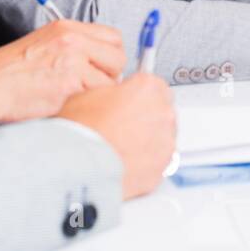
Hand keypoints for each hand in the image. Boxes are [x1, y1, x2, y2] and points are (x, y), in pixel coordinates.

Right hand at [0, 19, 123, 126]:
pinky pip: (95, 98)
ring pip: (110, 82)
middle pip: (118, 57)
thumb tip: (102, 65)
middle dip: (110, 76)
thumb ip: (72, 49)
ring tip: (74, 100)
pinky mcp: (68, 85)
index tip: (102, 70)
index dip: (111, 57)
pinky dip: (85, 106)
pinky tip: (66, 107)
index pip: (113, 37)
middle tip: (92, 89)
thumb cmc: (6, 73)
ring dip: (97, 95)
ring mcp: (72, 61)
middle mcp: (72, 40)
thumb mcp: (42, 46)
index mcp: (66, 28)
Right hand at [58, 74, 175, 199]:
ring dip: (147, 140)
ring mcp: (166, 140)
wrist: (84, 166)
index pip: (151, 84)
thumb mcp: (86, 95)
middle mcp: (163, 111)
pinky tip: (125, 163)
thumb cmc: (83, 131)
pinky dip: (146, 162)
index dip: (136, 95)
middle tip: (121, 127)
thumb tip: (108, 98)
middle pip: (160, 109)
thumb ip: (108, 93)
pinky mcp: (164, 165)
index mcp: (147, 87)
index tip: (127, 103)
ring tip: (121, 148)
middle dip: (145, 116)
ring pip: (161, 136)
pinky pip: (158, 160)